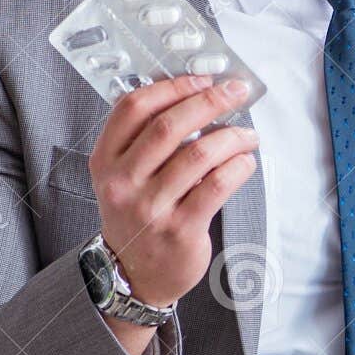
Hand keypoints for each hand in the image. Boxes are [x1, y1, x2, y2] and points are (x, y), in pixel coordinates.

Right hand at [88, 72, 259, 307]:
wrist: (135, 275)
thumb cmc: (138, 216)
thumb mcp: (124, 177)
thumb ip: (146, 141)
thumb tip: (196, 97)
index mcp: (106, 161)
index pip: (133, 108)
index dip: (172, 86)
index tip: (202, 79)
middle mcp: (123, 183)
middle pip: (169, 126)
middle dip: (210, 101)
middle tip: (236, 92)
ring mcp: (151, 208)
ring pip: (199, 154)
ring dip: (232, 136)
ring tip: (248, 134)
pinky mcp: (181, 229)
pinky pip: (217, 186)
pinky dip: (239, 166)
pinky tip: (246, 161)